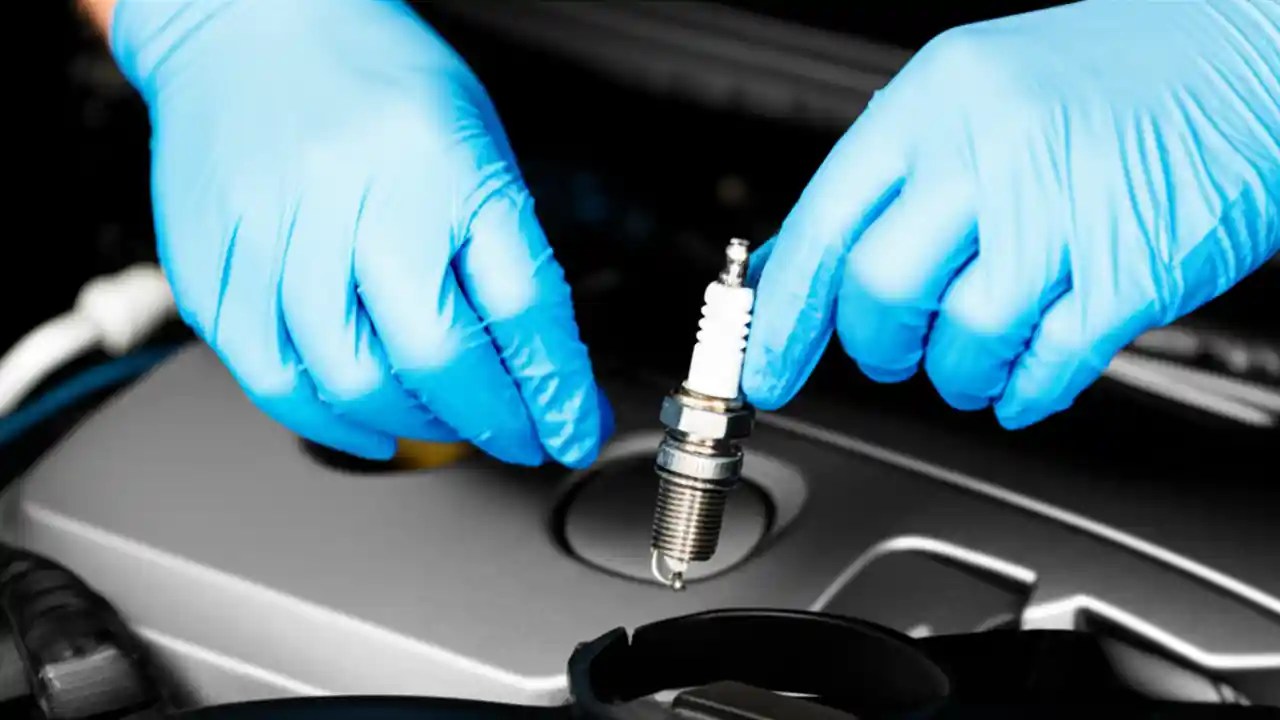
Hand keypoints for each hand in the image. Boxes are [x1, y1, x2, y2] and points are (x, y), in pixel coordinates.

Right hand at [109, 0, 610, 464]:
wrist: (247, 19)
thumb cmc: (371, 75)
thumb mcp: (472, 141)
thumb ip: (501, 245)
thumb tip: (540, 358)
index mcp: (441, 163)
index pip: (520, 302)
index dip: (555, 387)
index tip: (571, 429)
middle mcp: (356, 196)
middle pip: (432, 354)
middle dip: (487, 420)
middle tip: (510, 434)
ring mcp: (274, 229)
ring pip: (346, 378)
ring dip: (411, 425)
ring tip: (439, 423)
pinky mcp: (211, 257)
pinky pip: (264, 370)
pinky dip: (320, 419)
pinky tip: (357, 424)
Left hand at [743, 0, 1279, 427]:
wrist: (1250, 51)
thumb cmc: (1110, 75)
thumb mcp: (974, 92)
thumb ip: (888, 179)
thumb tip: (799, 262)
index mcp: (940, 98)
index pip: (825, 221)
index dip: (783, 312)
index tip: (763, 363)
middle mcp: (995, 148)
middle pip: (882, 294)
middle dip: (877, 346)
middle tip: (893, 348)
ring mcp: (1067, 212)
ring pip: (961, 342)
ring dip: (956, 374)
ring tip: (974, 352)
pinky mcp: (1131, 273)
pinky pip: (1046, 368)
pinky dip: (1022, 392)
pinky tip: (1025, 375)